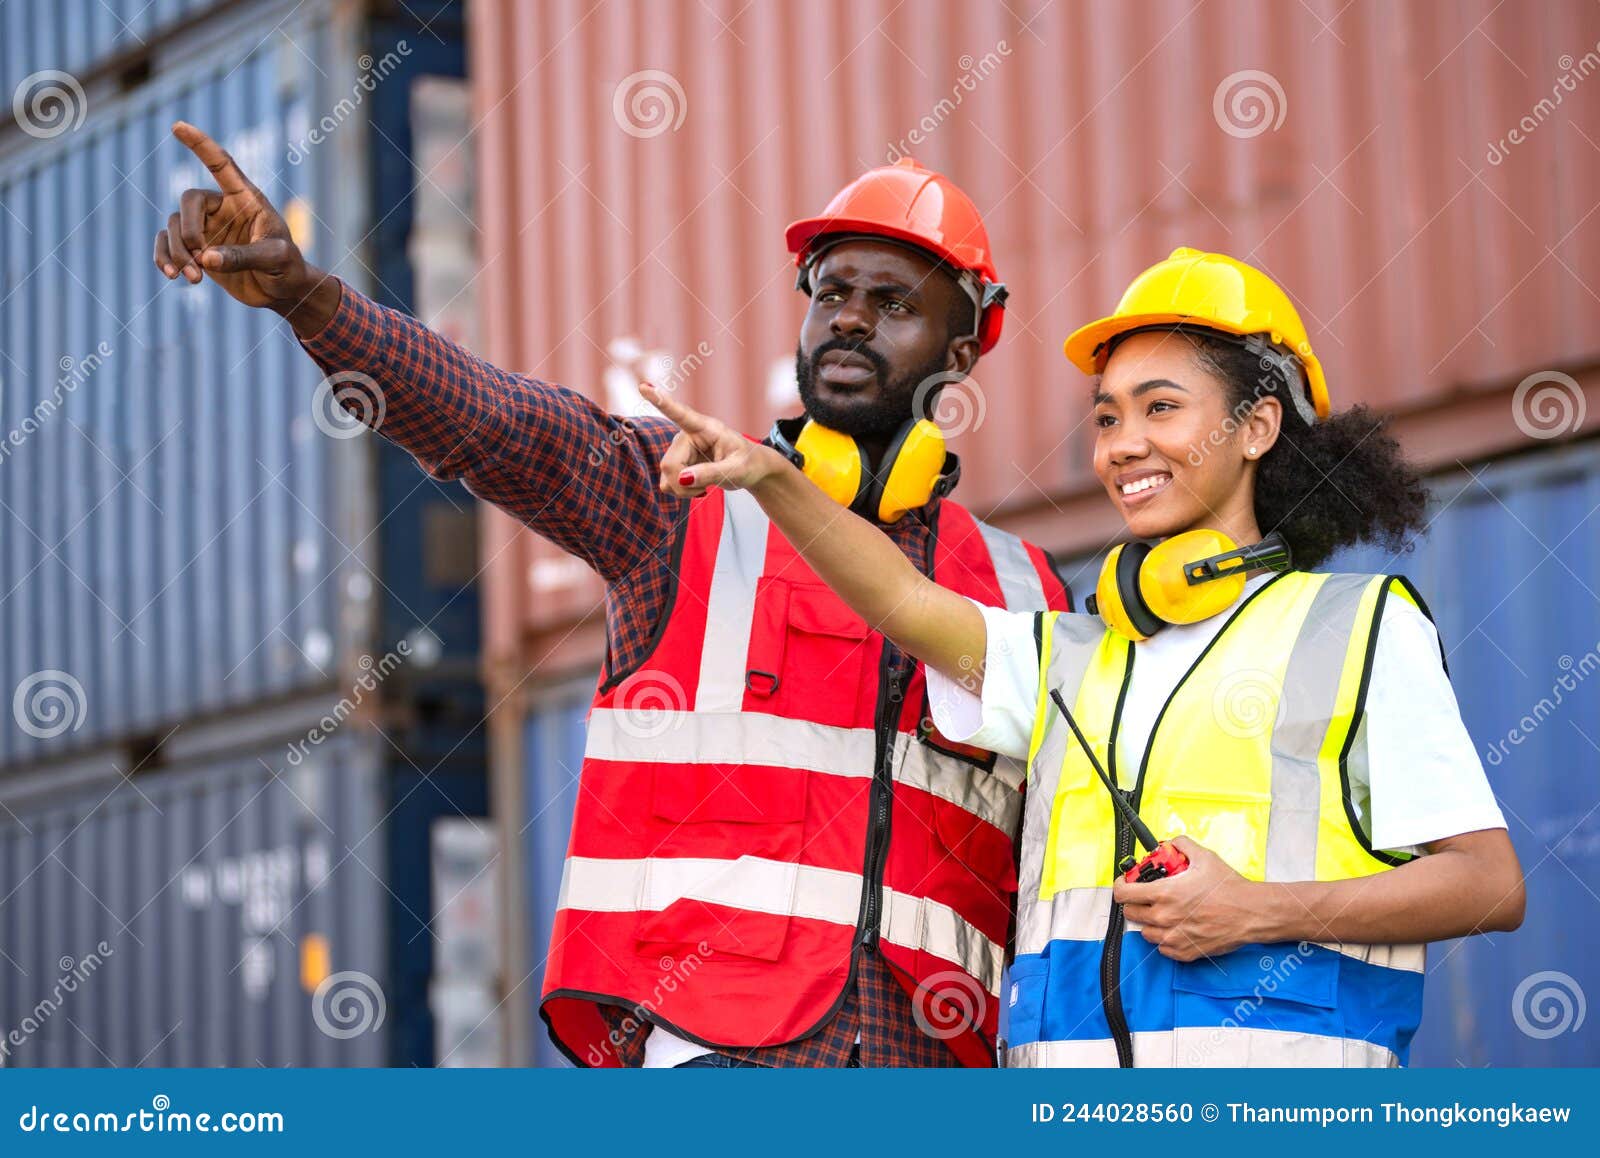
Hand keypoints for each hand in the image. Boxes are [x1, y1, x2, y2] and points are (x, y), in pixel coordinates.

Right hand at [154, 122, 336, 332]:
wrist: (282, 291)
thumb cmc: (288, 268)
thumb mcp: (275, 259)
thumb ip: (244, 256)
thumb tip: (205, 259)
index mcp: (246, 200)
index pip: (222, 165)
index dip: (201, 145)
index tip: (178, 126)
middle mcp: (222, 208)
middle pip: (189, 200)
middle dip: (188, 230)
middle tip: (200, 259)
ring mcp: (207, 228)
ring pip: (174, 225)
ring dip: (178, 253)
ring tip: (195, 278)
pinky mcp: (196, 249)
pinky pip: (166, 244)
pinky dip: (164, 258)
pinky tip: (172, 275)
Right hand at [643, 383, 787, 496]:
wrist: (748, 469)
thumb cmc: (747, 463)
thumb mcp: (736, 470)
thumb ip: (711, 473)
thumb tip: (682, 479)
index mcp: (705, 428)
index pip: (680, 414)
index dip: (661, 401)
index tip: (644, 387)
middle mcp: (687, 436)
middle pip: (669, 464)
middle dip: (683, 484)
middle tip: (705, 490)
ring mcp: (679, 450)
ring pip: (666, 476)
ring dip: (683, 489)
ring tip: (705, 485)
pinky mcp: (676, 463)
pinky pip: (667, 483)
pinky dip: (681, 491)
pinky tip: (697, 486)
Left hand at [1112, 836, 1262, 961]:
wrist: (1251, 913)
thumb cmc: (1229, 888)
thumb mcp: (1204, 857)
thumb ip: (1181, 845)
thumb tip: (1169, 843)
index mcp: (1165, 893)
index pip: (1123, 894)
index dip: (1121, 886)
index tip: (1125, 883)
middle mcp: (1165, 917)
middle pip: (1131, 913)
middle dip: (1135, 902)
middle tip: (1147, 896)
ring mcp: (1174, 937)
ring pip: (1145, 932)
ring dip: (1149, 921)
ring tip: (1163, 912)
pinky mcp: (1185, 952)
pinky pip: (1162, 948)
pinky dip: (1164, 938)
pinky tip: (1176, 927)